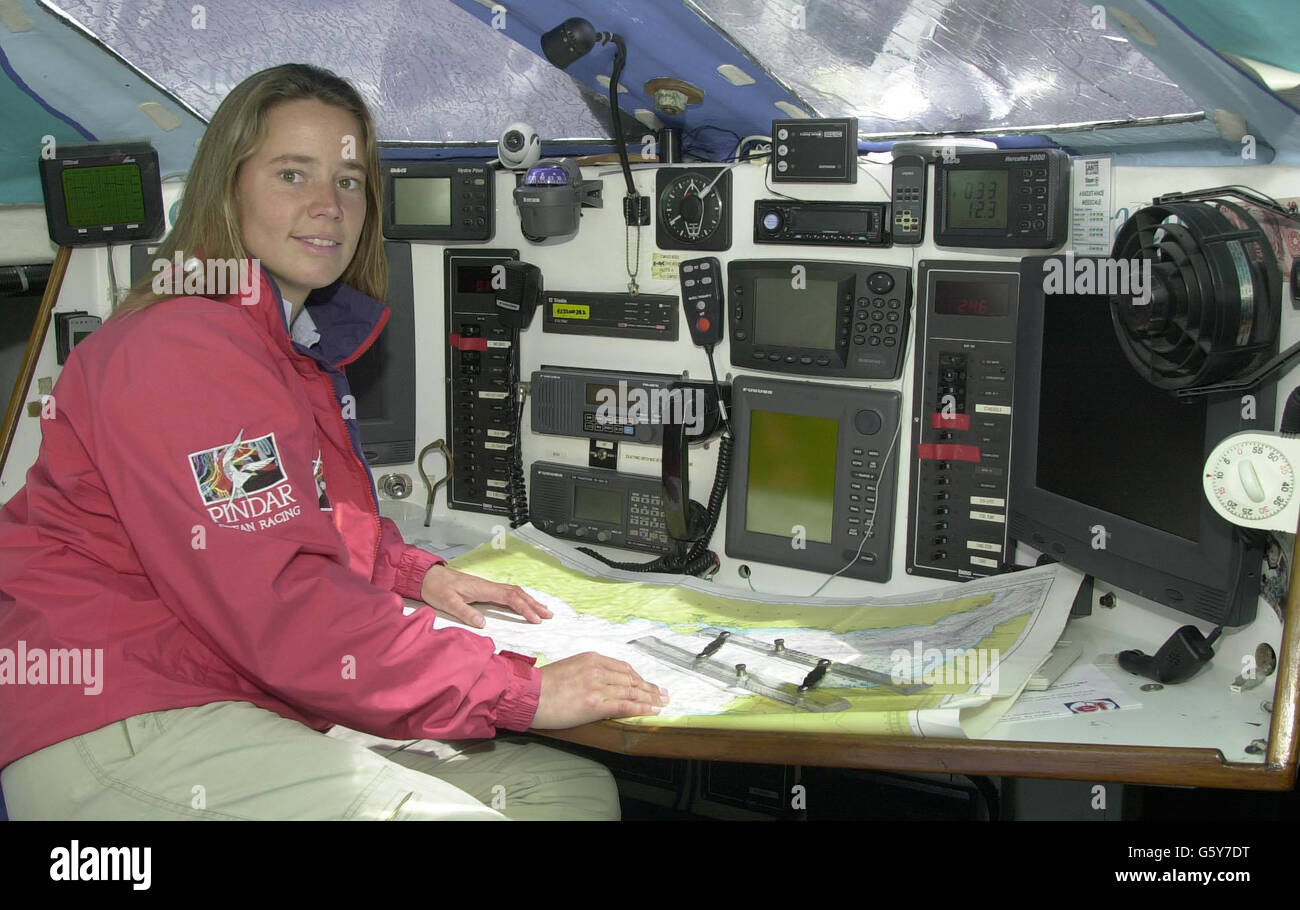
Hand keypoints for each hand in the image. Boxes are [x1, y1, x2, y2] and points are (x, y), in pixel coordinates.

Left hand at [419, 564, 551, 627]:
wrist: (428, 576)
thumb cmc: (437, 588)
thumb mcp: (447, 603)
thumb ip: (465, 612)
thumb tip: (483, 623)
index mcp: (483, 588)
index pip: (510, 598)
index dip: (524, 608)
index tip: (535, 619)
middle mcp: (488, 586)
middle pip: (517, 593)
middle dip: (534, 604)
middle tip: (548, 615)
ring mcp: (487, 587)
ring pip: (514, 592)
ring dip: (529, 600)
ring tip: (542, 610)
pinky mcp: (484, 589)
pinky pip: (507, 593)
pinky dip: (519, 598)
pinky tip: (523, 603)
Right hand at [530, 652, 669, 729]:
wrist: (529, 695)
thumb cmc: (543, 684)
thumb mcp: (569, 668)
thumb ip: (587, 671)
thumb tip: (601, 682)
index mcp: (592, 659)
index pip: (623, 668)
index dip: (638, 677)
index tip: (647, 684)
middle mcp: (598, 670)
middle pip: (631, 679)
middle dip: (649, 687)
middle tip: (663, 693)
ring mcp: (598, 687)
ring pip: (632, 692)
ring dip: (650, 698)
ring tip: (662, 702)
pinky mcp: (596, 704)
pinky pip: (626, 705)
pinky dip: (642, 708)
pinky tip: (652, 710)